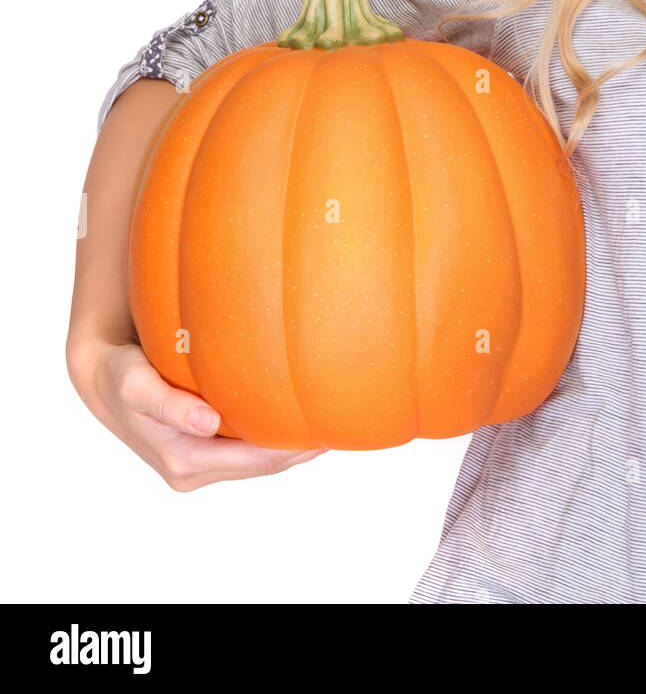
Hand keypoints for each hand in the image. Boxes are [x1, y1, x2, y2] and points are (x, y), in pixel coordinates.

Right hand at [68, 337, 326, 491]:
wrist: (105, 377)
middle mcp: (193, 469)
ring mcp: (200, 462)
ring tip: (328, 420)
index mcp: (183, 462)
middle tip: (340, 424)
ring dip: (290, 445)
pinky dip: (272, 436)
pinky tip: (295, 416)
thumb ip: (169, 405)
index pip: (254, 462)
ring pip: (258, 459)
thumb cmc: (122, 375)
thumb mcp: (137, 385)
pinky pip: (248, 448)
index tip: (326, 432)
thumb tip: (206, 423)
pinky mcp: (204, 448)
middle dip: (300, 449)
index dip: (293, 450)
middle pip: (263, 465)